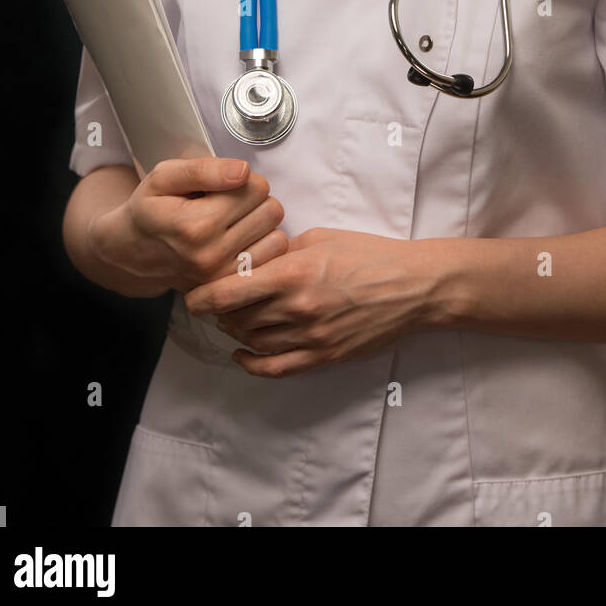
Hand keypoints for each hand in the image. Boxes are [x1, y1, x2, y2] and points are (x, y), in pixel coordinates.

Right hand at [89, 156, 287, 293]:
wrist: (132, 252)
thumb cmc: (150, 209)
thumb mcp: (164, 177)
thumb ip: (204, 170)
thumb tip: (243, 172)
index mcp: (194, 225)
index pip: (256, 187)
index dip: (245, 179)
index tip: (226, 184)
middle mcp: (210, 255)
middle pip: (271, 210)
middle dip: (255, 200)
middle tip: (231, 202)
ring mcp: (222, 276)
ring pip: (277, 236)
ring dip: (262, 224)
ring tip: (237, 220)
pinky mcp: (230, 287)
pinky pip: (272, 259)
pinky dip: (264, 245)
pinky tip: (243, 238)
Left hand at [183, 227, 436, 376]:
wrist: (414, 288)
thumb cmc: (371, 255)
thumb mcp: (322, 238)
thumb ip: (284, 252)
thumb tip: (253, 261)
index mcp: (294, 274)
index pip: (231, 291)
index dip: (203, 296)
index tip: (192, 295)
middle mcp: (297, 309)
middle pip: (237, 319)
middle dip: (219, 311)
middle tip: (212, 301)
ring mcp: (310, 337)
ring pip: (252, 342)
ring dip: (235, 332)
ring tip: (231, 318)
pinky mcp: (322, 357)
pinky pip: (275, 367)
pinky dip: (251, 363)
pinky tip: (242, 353)